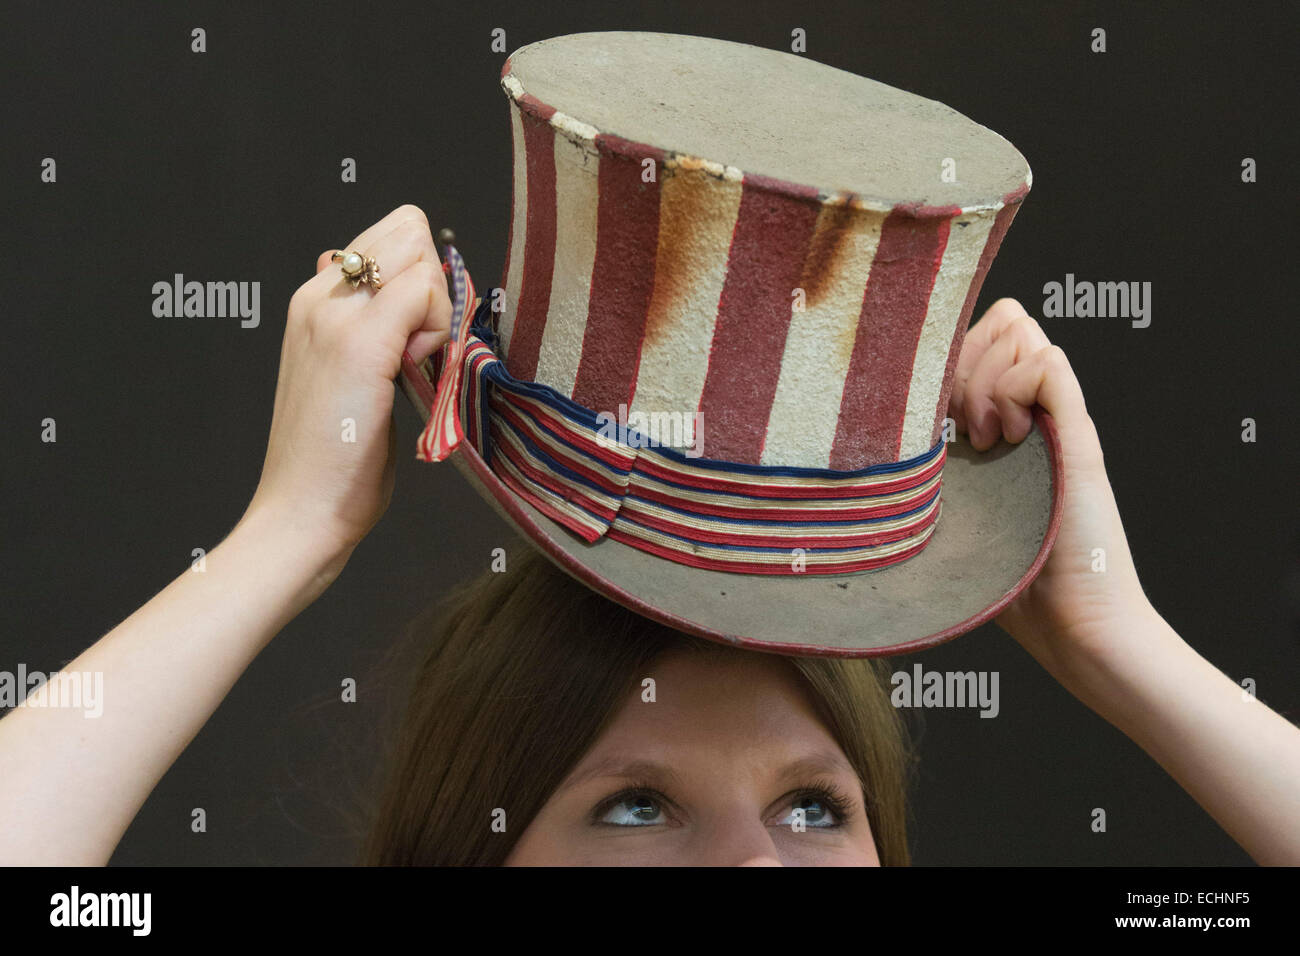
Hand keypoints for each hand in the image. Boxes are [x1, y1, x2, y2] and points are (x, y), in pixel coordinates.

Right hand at [243, 204, 451, 567]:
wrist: (301, 511)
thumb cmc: (337, 458)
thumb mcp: (354, 376)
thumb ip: (374, 329)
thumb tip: (406, 293)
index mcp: (315, 300)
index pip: (389, 235)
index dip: (422, 276)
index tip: (416, 335)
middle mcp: (319, 295)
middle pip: (408, 231)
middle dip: (433, 282)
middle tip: (420, 347)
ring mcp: (334, 315)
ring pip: (418, 253)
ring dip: (437, 307)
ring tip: (413, 365)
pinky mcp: (359, 343)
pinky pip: (424, 291)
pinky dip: (439, 330)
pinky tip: (415, 372)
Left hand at [949, 298, 1153, 697]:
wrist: (1076, 628)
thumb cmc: (1008, 590)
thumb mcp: (948, 524)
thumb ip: (921, 484)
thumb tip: (844, 472)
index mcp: (1003, 424)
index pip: (978, 335)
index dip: (946, 356)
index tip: (928, 418)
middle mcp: (1034, 411)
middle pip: (1001, 318)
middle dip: (963, 359)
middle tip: (960, 430)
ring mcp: (1058, 419)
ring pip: (1020, 328)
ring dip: (985, 376)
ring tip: (982, 441)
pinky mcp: (1080, 435)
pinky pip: (1047, 361)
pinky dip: (1013, 392)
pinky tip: (1004, 444)